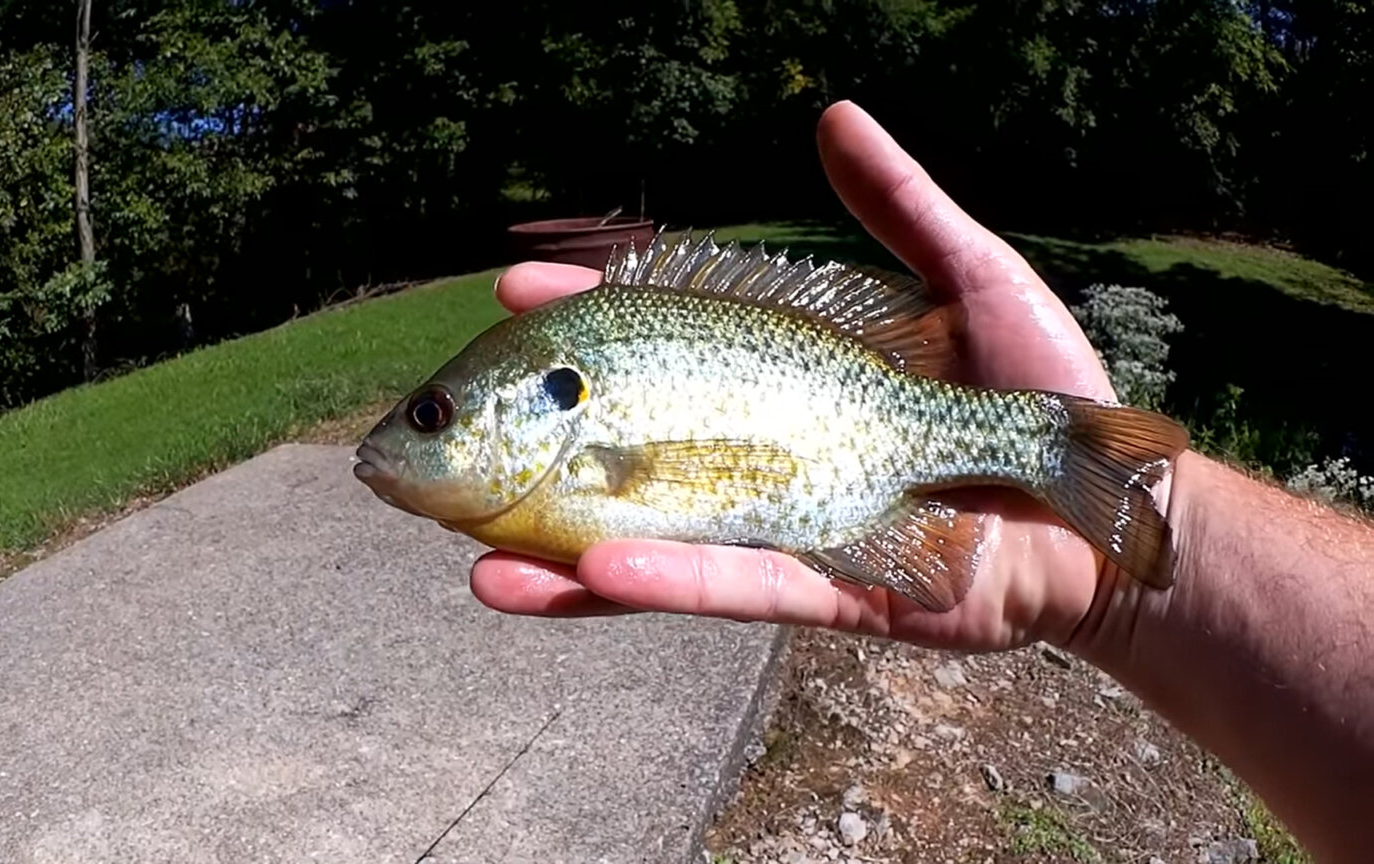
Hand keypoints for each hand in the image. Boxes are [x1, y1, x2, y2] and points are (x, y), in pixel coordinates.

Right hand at [470, 100, 1134, 652]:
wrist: (1108, 501)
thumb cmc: (1041, 383)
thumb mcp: (967, 276)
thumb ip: (895, 205)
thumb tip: (830, 115)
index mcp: (782, 382)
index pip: (661, 349)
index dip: (587, 324)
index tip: (520, 287)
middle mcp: (765, 459)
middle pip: (629, 461)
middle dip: (535, 461)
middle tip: (443, 447)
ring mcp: (788, 529)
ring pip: (654, 552)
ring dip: (560, 564)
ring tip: (473, 567)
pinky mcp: (827, 589)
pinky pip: (732, 588)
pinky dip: (666, 580)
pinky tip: (590, 571)